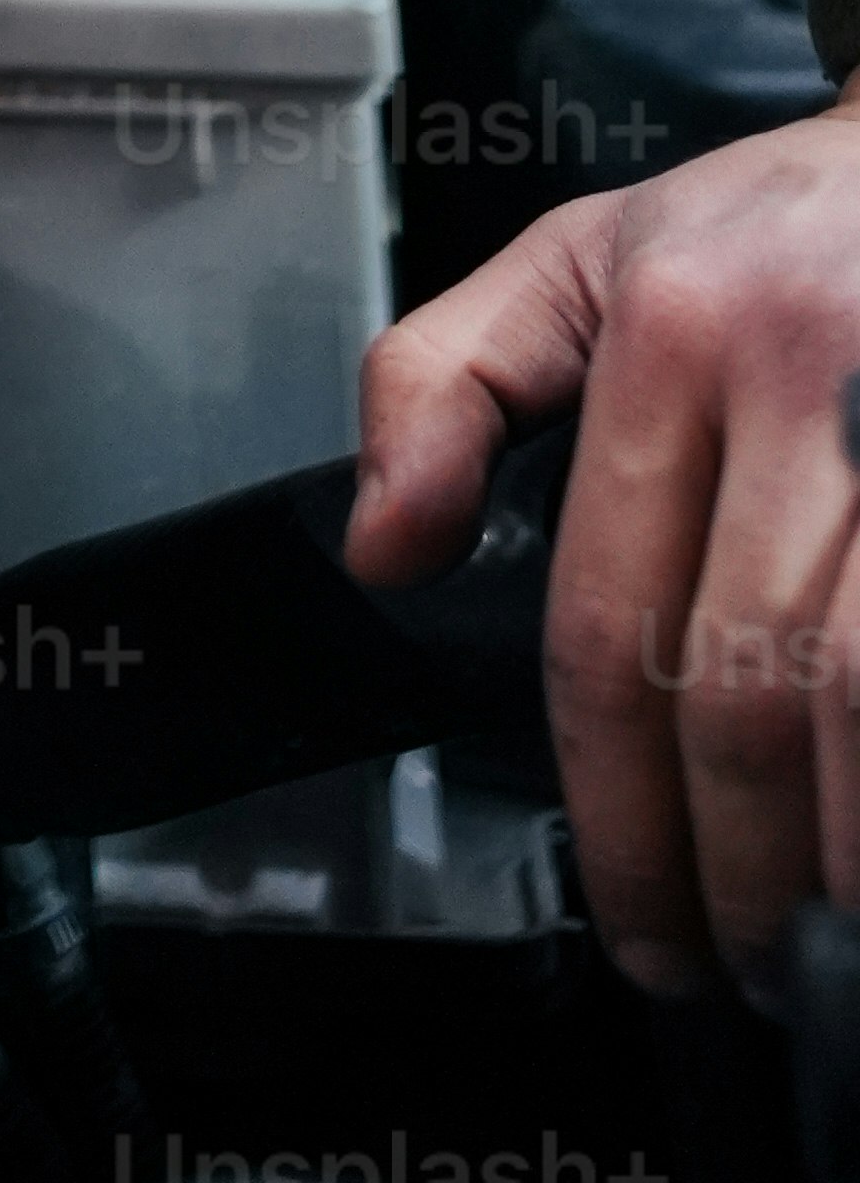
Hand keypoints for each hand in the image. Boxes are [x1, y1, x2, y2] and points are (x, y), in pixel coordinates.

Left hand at [350, 84, 859, 995]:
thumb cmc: (774, 226)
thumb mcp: (582, 248)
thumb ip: (444, 381)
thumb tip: (379, 546)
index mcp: (673, 329)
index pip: (606, 617)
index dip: (612, 810)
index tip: (635, 922)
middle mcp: (798, 378)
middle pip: (738, 689)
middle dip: (727, 871)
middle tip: (725, 964)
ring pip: (857, 704)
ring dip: (836, 862)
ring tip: (816, 947)